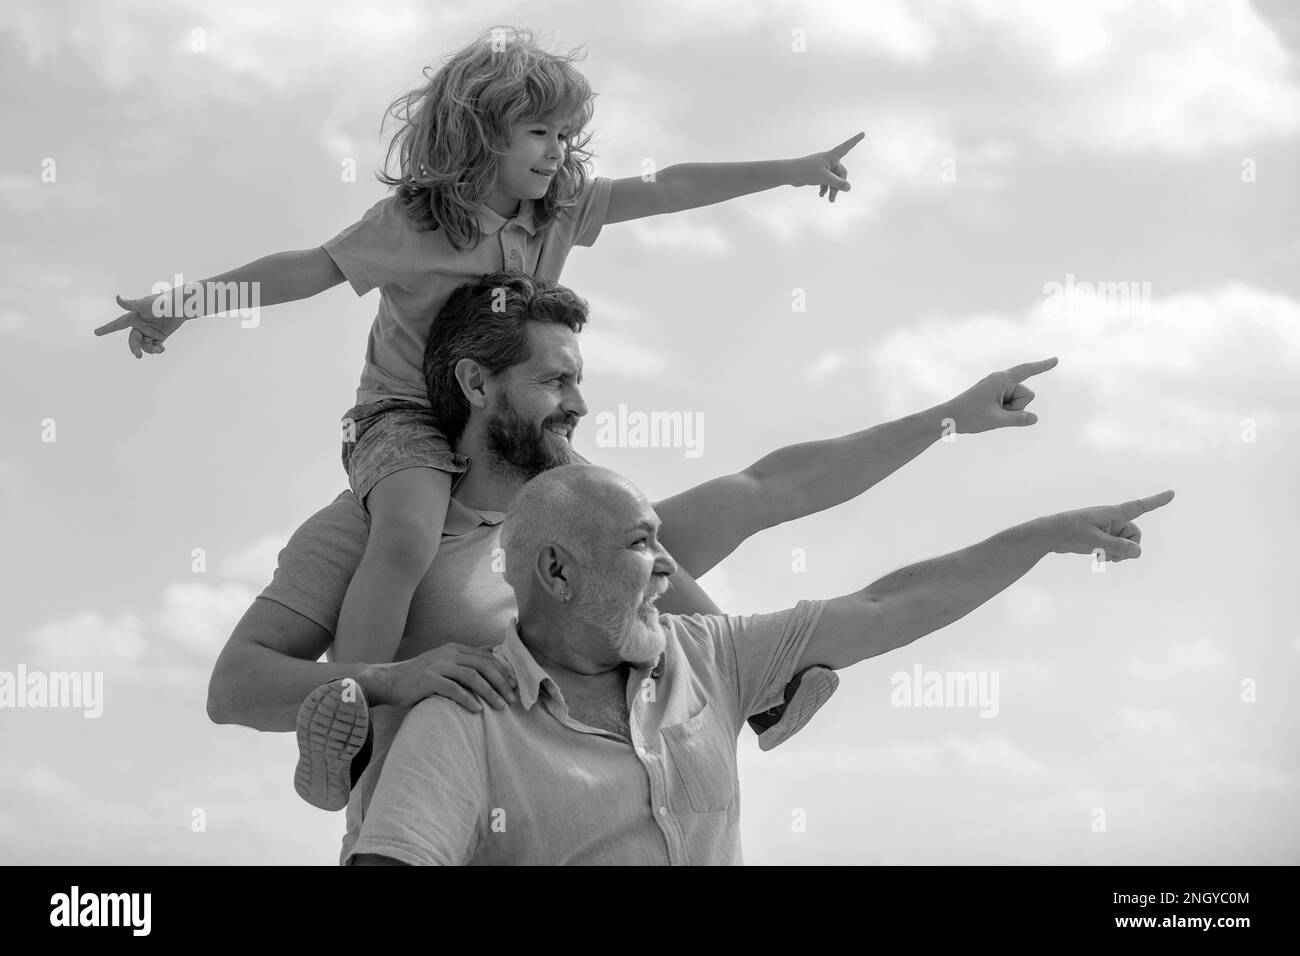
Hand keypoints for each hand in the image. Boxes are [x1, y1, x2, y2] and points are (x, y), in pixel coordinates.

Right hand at [94, 293, 184, 357]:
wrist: (181, 306)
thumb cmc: (163, 302)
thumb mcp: (147, 304)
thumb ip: (131, 304)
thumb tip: (118, 298)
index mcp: (134, 317)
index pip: (118, 324)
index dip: (107, 329)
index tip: (96, 332)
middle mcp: (140, 325)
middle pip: (132, 340)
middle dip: (134, 348)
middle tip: (138, 355)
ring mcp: (150, 331)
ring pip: (144, 345)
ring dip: (149, 349)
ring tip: (158, 348)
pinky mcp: (160, 335)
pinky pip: (154, 346)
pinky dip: (157, 349)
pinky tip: (162, 349)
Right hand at [375, 642, 518, 711]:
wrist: (388, 681)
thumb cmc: (419, 676)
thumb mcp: (443, 662)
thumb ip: (464, 659)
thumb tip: (490, 652)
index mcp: (454, 648)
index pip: (486, 656)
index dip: (503, 669)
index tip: (514, 684)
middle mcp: (448, 654)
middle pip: (483, 664)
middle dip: (501, 681)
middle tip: (511, 697)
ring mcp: (437, 665)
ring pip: (472, 676)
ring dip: (489, 692)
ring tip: (499, 705)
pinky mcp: (428, 679)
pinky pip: (453, 689)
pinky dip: (468, 699)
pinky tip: (477, 710)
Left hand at [789, 131, 864, 201]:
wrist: (790, 174)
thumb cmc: (807, 171)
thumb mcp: (824, 178)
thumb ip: (837, 183)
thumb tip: (848, 188)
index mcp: (831, 156)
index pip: (847, 147)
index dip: (855, 140)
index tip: (863, 133)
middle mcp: (828, 160)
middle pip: (841, 172)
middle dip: (839, 185)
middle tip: (834, 196)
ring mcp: (823, 167)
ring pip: (833, 179)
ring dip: (832, 189)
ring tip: (830, 200)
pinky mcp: (818, 174)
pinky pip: (826, 181)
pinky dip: (825, 188)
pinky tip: (821, 195)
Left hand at [943, 357, 1057, 433]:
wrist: (948, 417)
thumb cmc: (968, 416)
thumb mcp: (995, 420)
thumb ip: (1017, 419)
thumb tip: (1034, 418)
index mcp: (1000, 380)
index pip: (1026, 370)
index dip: (1042, 366)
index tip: (1056, 360)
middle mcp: (1000, 380)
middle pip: (1026, 394)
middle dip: (1017, 406)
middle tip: (995, 412)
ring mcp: (998, 387)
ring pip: (1019, 401)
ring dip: (1010, 411)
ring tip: (990, 414)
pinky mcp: (995, 394)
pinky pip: (1010, 403)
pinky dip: (1005, 411)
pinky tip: (989, 414)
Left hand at [1037, 490, 1175, 561]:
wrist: (1048, 535)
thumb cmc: (1070, 533)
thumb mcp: (1095, 542)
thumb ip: (1118, 547)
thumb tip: (1139, 553)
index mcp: (1113, 513)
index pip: (1140, 506)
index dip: (1157, 501)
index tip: (1172, 493)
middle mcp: (1113, 518)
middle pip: (1135, 535)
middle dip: (1128, 547)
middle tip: (1109, 554)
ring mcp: (1107, 527)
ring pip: (1126, 544)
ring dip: (1118, 553)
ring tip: (1100, 555)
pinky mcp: (1101, 536)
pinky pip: (1116, 548)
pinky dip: (1111, 554)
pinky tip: (1097, 558)